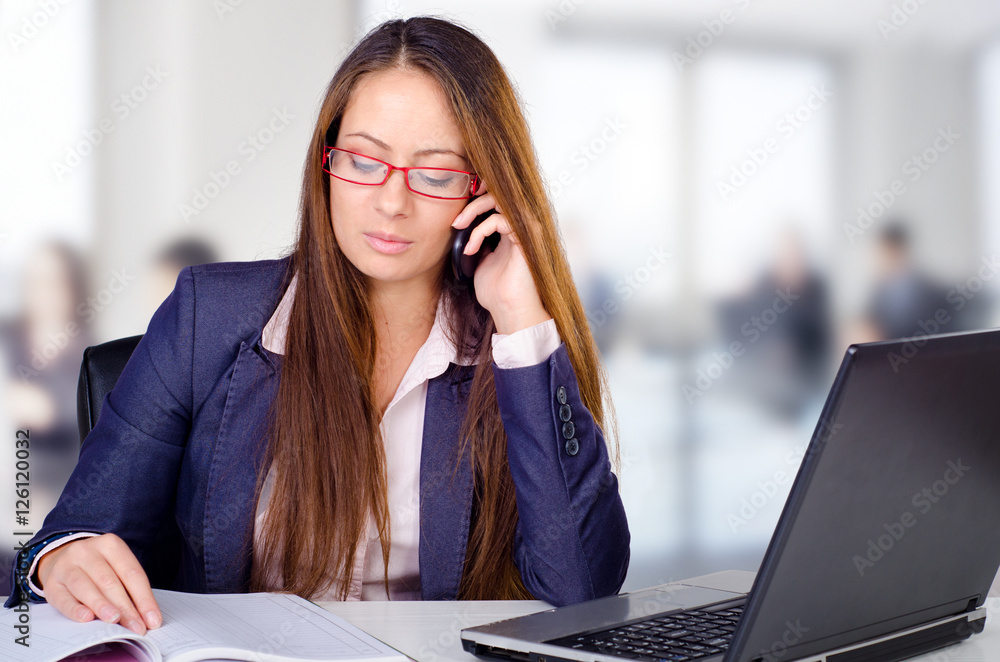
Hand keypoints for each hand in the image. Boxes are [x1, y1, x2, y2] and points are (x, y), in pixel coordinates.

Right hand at [36, 533, 161, 634]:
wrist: (61, 558)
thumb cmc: (97, 567)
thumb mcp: (115, 567)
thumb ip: (128, 588)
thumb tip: (144, 616)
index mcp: (110, 544)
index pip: (132, 573)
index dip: (144, 598)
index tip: (152, 619)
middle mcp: (87, 552)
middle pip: (110, 582)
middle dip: (126, 607)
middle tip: (136, 627)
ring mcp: (66, 566)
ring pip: (86, 587)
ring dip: (102, 605)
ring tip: (114, 620)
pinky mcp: (52, 583)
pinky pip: (64, 598)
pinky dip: (75, 609)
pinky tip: (86, 618)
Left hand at [451, 181, 551, 333]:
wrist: (509, 311)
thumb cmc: (496, 291)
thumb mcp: (479, 260)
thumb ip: (477, 240)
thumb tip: (462, 225)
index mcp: (511, 231)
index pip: (497, 200)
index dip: (478, 198)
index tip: (457, 211)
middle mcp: (520, 227)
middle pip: (499, 193)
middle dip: (472, 202)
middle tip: (455, 220)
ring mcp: (525, 230)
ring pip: (499, 201)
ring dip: (473, 211)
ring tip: (458, 226)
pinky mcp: (525, 238)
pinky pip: (499, 220)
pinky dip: (479, 231)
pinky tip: (470, 248)